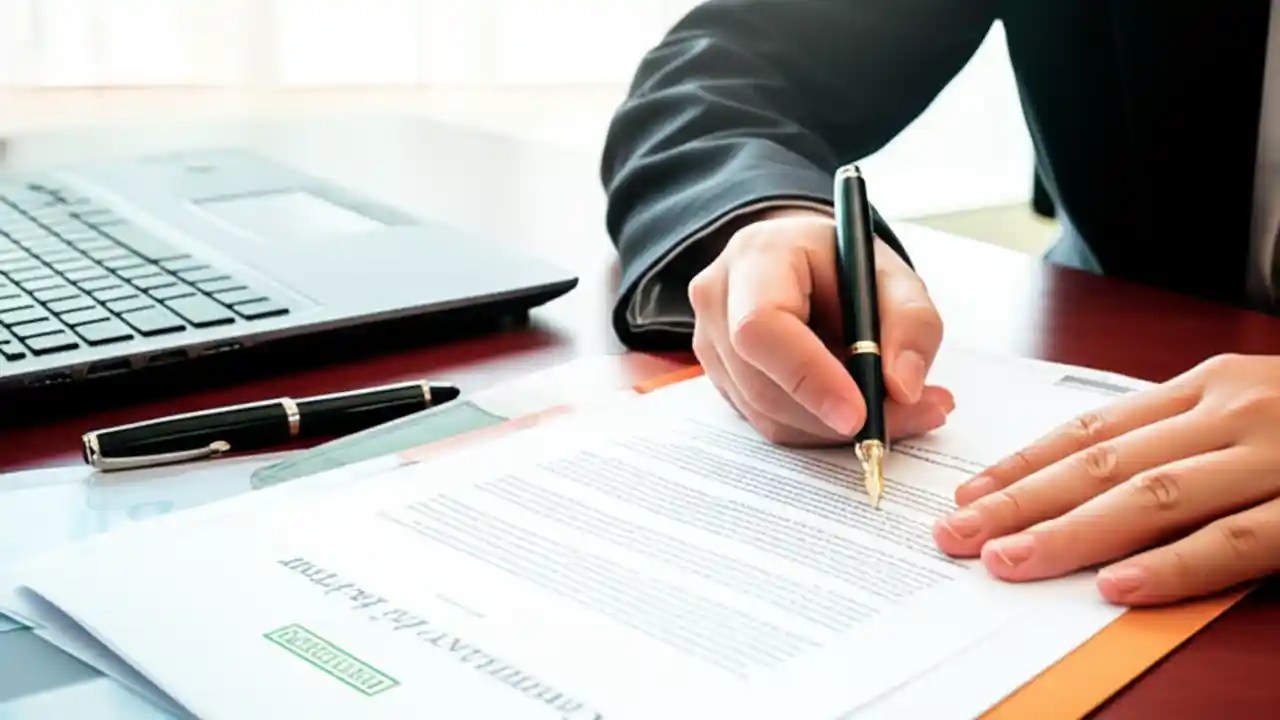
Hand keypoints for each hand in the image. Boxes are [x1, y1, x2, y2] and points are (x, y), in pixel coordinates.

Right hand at [687, 207, 953, 445]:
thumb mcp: (890, 273)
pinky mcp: (721, 380)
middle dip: (836, 415)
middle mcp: (718, 301)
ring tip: (897, 407)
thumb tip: (903, 389)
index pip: (761, 326)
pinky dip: (820, 426)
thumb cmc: (839, 262)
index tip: (858, 414)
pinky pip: (770, 422)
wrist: (796, 260)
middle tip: (914, 414)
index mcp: (756, 257)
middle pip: (763, 383)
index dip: (807, 376)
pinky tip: (857, 404)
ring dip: (835, 426)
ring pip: (769, 414)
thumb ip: (911, 323)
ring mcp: (710, 345)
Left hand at [934, 353, 1279, 605]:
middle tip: (956, 533)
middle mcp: (1226, 416)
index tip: (967, 495)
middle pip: (1103, 464)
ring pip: (1152, 498)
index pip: (1092, 430)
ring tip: (1008, 561)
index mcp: (1203, 390)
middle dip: (1020, 502)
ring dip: (1071, 533)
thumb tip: (1090, 471)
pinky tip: (1117, 584)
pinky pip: (1235, 540)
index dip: (1023, 466)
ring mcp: (1269, 459)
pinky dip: (1172, 564)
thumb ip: (1178, 431)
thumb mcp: (1247, 400)